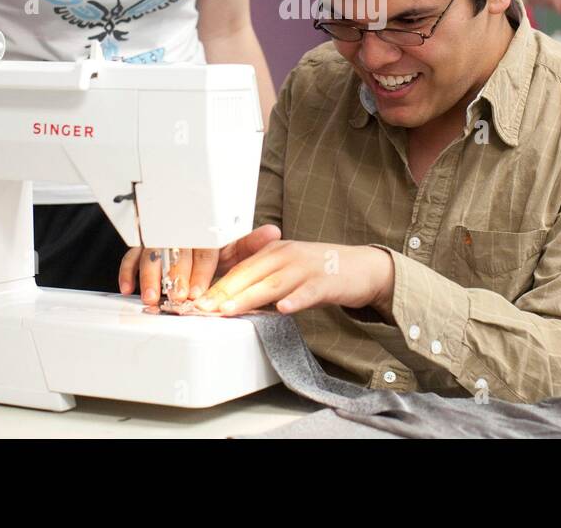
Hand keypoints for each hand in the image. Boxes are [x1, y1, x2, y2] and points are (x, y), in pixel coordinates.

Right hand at [118, 224, 281, 305]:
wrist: (203, 237)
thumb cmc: (219, 247)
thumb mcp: (237, 246)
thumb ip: (252, 244)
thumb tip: (273, 233)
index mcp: (205, 231)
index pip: (202, 248)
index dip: (200, 271)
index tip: (197, 291)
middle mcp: (181, 232)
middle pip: (175, 251)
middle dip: (175, 277)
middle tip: (177, 297)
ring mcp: (161, 238)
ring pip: (151, 252)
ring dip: (150, 276)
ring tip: (152, 297)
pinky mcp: (144, 246)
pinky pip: (132, 254)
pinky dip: (128, 270)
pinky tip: (128, 288)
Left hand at [194, 241, 393, 316]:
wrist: (362, 267)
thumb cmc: (320, 271)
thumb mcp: (286, 268)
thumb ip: (261, 280)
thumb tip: (229, 300)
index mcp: (274, 250)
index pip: (240, 268)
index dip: (217, 285)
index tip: (198, 302)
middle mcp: (287, 255)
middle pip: (250, 274)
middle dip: (224, 292)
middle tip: (202, 309)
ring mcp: (306, 267)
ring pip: (272, 284)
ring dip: (248, 297)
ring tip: (228, 310)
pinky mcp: (326, 282)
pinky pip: (307, 292)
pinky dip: (294, 300)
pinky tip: (283, 309)